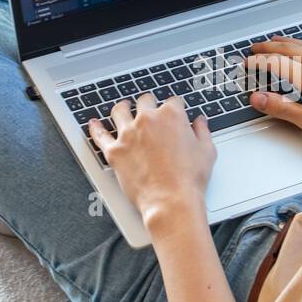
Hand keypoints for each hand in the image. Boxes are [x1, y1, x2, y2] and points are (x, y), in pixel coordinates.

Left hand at [90, 94, 215, 230]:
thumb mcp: (207, 151)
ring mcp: (128, 134)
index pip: (173, 101)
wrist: (171, 200)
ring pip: (119, 111)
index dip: (175, 106)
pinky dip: (96, 128)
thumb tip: (200, 122)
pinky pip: (100, 135)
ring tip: (123, 107)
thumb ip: (202, 131)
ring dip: (122, 107)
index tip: (175, 111)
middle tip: (149, 108)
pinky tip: (94, 124)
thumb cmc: (190, 179)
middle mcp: (147, 120)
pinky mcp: (114, 151)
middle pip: (144, 102)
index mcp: (172, 116)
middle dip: (148, 103)